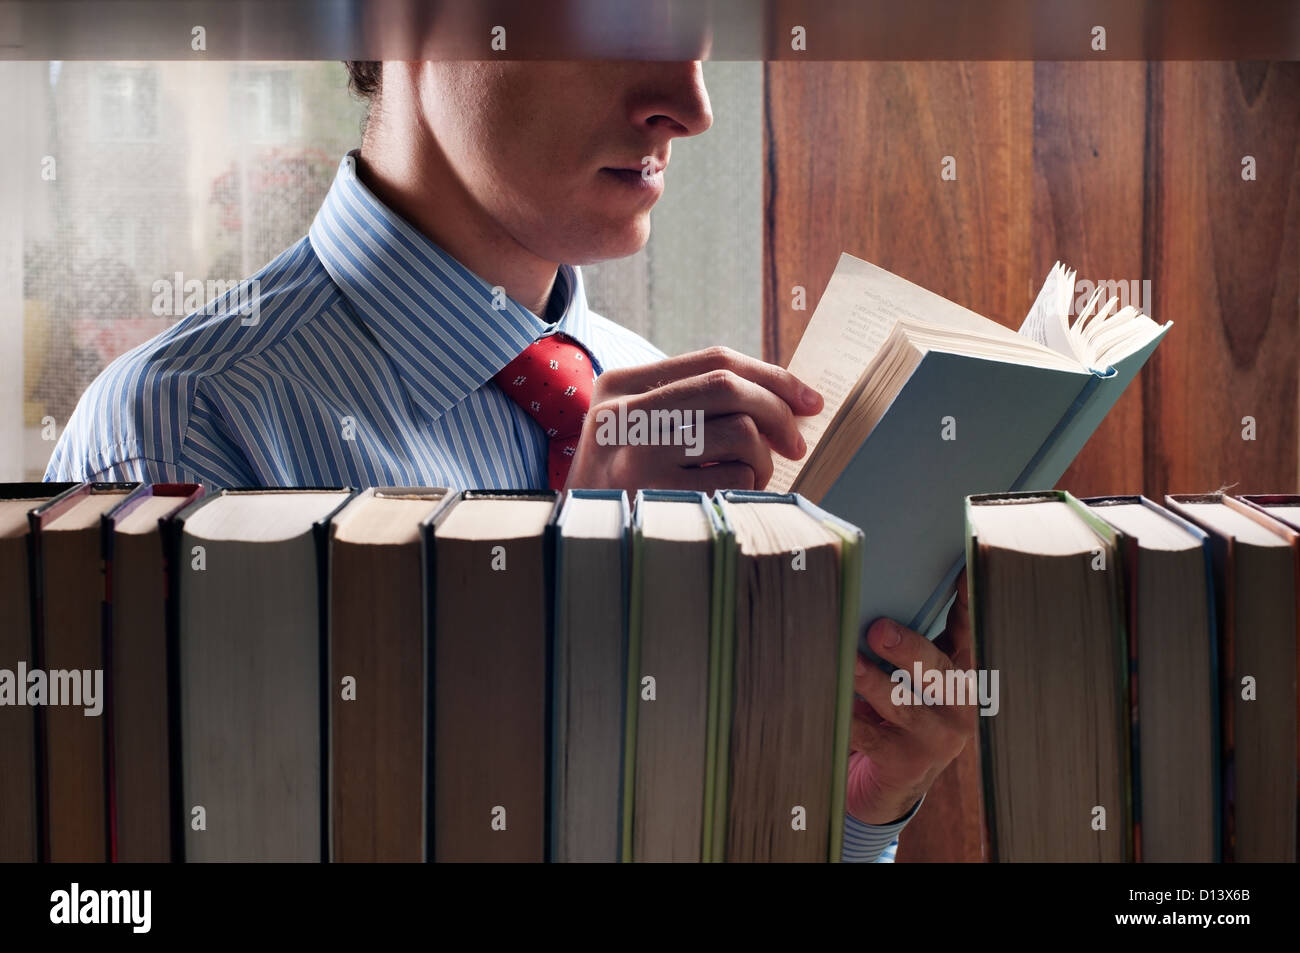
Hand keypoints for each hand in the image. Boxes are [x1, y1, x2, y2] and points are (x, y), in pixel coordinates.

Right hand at [563, 346, 822, 495]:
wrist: (575, 545)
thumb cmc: (624, 488)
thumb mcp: (637, 432)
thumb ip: (691, 407)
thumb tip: (786, 400)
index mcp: (619, 385)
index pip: (715, 360)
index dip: (773, 376)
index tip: (809, 400)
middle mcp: (621, 412)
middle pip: (728, 387)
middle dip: (778, 413)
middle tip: (795, 445)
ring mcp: (634, 452)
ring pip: (738, 432)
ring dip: (762, 461)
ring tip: (749, 480)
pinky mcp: (652, 493)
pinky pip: (734, 477)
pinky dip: (747, 489)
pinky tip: (729, 500)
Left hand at [846, 569, 977, 824]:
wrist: (893, 782)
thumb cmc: (898, 710)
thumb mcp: (911, 675)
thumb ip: (907, 636)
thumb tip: (871, 583)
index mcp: (961, 672)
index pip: (969, 630)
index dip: (967, 601)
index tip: (962, 569)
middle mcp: (958, 705)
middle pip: (938, 670)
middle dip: (909, 648)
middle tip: (878, 630)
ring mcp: (936, 737)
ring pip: (903, 704)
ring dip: (872, 682)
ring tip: (848, 663)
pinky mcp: (905, 763)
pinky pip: (870, 738)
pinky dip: (846, 720)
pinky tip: (826, 705)